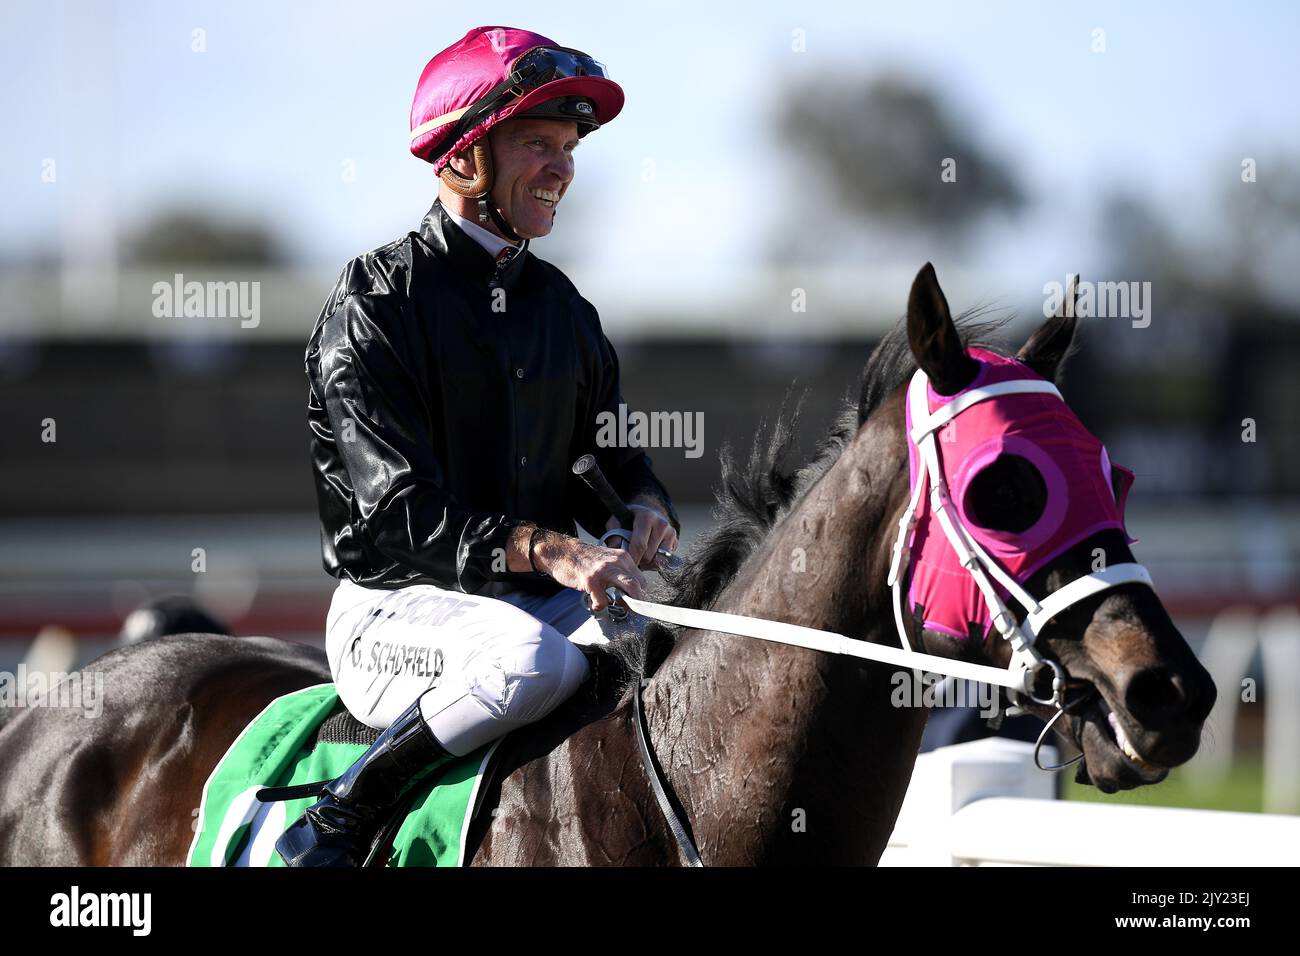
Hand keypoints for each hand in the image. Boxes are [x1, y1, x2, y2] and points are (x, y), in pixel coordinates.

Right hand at [531, 533, 646, 612]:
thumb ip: (619, 572)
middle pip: (639, 585)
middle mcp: (616, 562)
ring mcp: (604, 570)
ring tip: (614, 606)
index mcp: (622, 558)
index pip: (642, 579)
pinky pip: (603, 601)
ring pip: (629, 589)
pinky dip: (599, 606)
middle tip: (629, 609)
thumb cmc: (583, 559)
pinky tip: (593, 602)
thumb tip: (629, 592)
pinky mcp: (591, 580)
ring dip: (624, 604)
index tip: (634, 603)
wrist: (561, 551)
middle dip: (637, 601)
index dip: (639, 594)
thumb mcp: (607, 560)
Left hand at [605, 500, 677, 570]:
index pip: (640, 545)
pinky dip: (656, 562)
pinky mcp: (676, 541)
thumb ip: (614, 536)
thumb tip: (617, 551)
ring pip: (659, 560)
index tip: (626, 565)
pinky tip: (650, 555)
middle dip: (639, 562)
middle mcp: (662, 524)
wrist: (648, 514)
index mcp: (646, 517)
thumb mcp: (617, 522)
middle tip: (632, 559)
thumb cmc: (629, 520)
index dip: (632, 558)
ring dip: (648, 564)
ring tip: (641, 557)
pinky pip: (666, 561)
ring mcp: (671, 533)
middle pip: (649, 555)